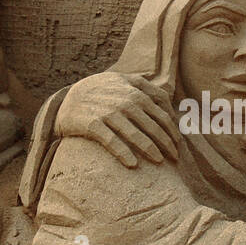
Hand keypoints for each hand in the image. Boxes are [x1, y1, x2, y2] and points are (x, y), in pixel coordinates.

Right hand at [55, 71, 178, 168]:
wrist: (67, 99)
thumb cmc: (100, 91)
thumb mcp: (122, 80)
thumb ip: (145, 87)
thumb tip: (170, 101)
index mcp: (135, 91)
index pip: (163, 113)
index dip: (173, 130)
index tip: (178, 143)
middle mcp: (125, 101)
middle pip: (154, 126)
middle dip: (167, 143)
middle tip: (175, 158)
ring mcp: (109, 112)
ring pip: (137, 135)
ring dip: (151, 150)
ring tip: (160, 162)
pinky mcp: (93, 124)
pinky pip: (112, 141)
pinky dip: (123, 153)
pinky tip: (133, 164)